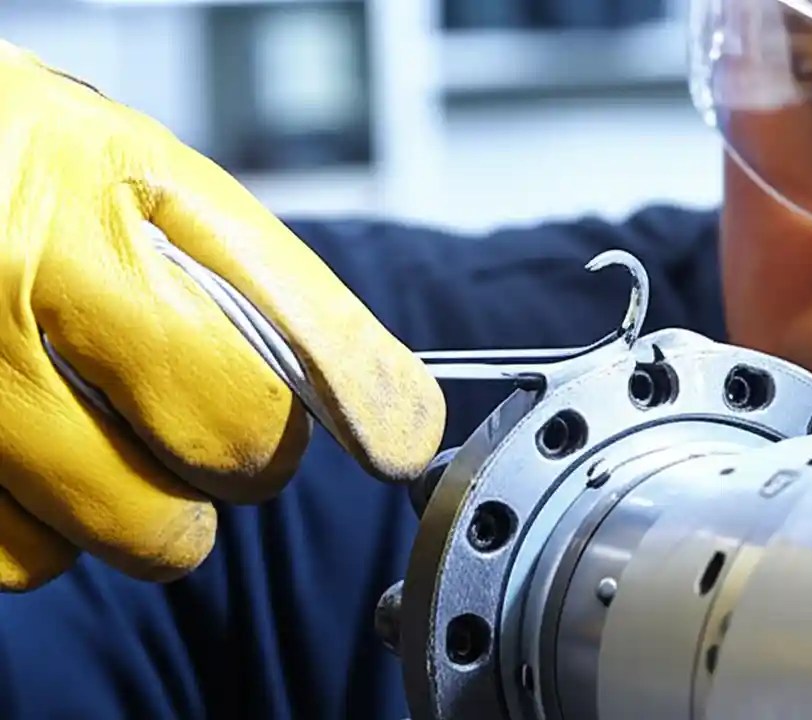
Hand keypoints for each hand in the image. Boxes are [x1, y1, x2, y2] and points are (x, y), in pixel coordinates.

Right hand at [0, 41, 444, 590]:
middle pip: (226, 447)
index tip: (395, 440)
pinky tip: (37, 462)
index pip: (290, 327)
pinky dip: (48, 532)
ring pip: (131, 525)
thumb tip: (394, 410)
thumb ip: (265, 280)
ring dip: (147, 505)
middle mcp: (16, 274)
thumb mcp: (142, 173)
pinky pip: (23, 558)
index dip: (365, 396)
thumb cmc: (20, 167)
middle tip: (206, 414)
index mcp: (104, 189)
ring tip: (109, 433)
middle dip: (245, 453)